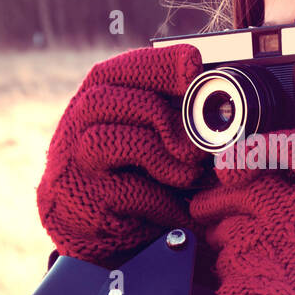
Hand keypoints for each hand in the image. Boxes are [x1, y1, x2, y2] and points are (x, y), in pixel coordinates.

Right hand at [37, 44, 212, 269]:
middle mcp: (76, 126)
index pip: (118, 69)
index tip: (194, 66)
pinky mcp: (85, 202)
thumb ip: (172, 114)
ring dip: (159, 157)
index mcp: (97, 100)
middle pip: (105, 100)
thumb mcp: (152, 137)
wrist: (102, 232)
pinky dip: (160, 199)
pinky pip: (124, 192)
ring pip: (106, 141)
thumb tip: (219, 98)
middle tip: (196, 141)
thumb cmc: (137, 174)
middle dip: (159, 114)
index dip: (157, 63)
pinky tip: (178, 208)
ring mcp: (75, 164)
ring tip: (191, 175)